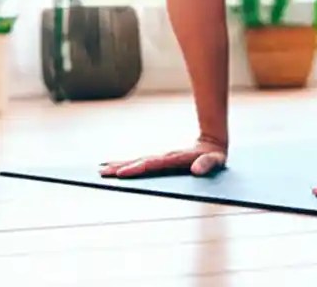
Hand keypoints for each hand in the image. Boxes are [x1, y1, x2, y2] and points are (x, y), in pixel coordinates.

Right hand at [99, 138, 227, 177]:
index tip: (121, 173)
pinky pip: (140, 163)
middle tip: (101, 173)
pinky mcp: (159, 161)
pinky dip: (125, 165)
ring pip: (136, 161)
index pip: (151, 164)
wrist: (212, 142)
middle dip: (119, 168)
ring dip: (118, 166)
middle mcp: (163, 157)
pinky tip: (114, 168)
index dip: (136, 169)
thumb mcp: (216, 161)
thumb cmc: (215, 156)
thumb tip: (196, 170)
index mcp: (173, 158)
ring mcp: (160, 158)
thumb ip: (208, 164)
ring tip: (101, 170)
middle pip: (138, 162)